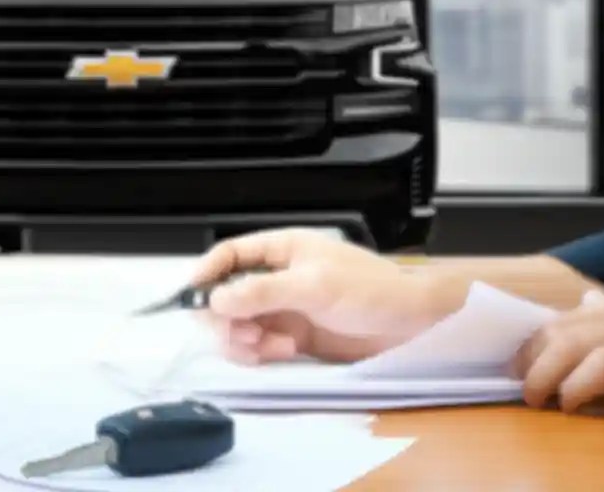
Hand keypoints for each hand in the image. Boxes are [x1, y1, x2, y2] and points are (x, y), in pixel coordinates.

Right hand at [192, 228, 466, 363]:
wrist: (410, 324)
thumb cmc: (371, 291)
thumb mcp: (313, 286)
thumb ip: (262, 292)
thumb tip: (216, 299)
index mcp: (281, 250)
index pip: (229, 255)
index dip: (206, 273)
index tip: (192, 298)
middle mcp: (276, 278)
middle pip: (225, 295)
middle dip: (226, 318)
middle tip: (242, 334)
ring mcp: (283, 308)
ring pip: (238, 324)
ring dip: (244, 339)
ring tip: (271, 347)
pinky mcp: (291, 336)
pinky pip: (257, 345)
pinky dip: (259, 353)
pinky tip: (283, 352)